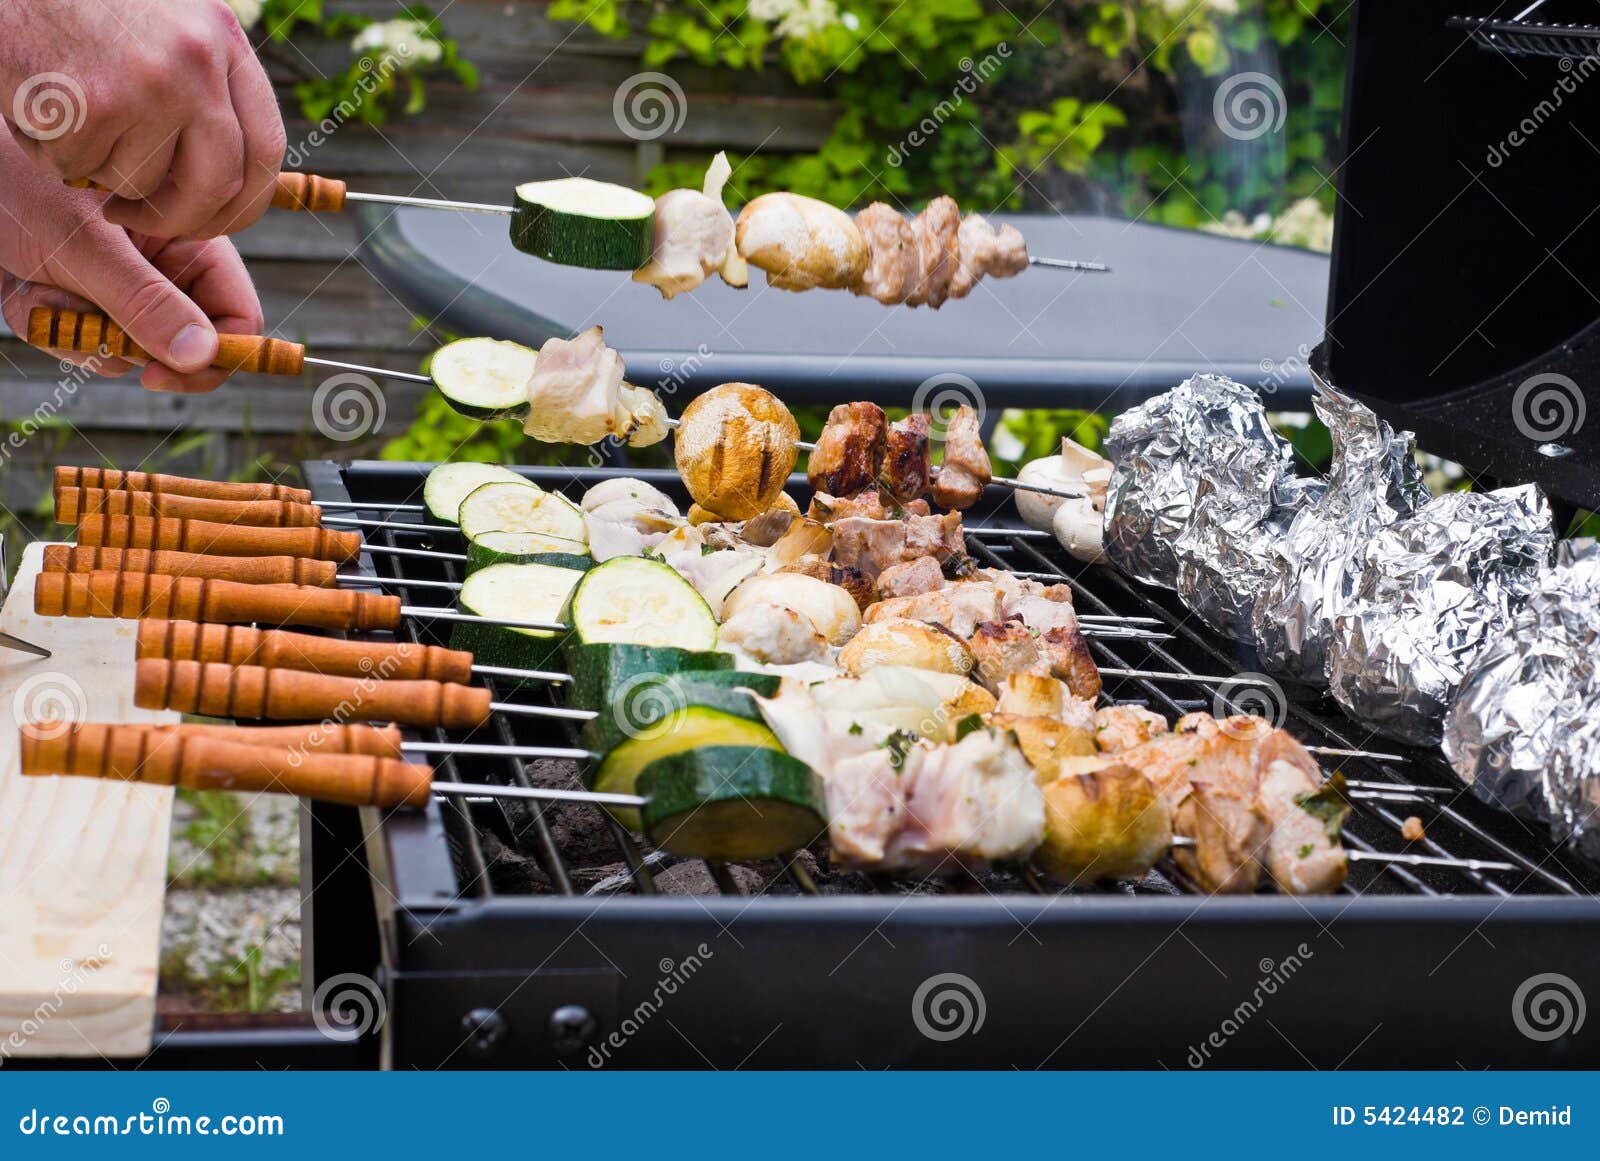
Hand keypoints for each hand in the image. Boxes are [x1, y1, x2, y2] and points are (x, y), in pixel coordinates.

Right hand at [0, 0, 284, 238]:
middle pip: (218, 185)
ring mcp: (149, 85)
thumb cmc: (80, 3)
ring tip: (72, 121)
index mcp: (223, 39)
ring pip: (142, 182)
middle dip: (180, 217)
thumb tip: (236, 180)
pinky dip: (52, 154)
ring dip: (101, 173)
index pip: (266, 149)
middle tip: (141, 216)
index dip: (244, 201)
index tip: (214, 218)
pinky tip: (39, 109)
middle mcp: (197, 63)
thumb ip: (207, 87)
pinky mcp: (92, 104)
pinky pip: (81, 168)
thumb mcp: (167, 26)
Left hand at [0, 129, 263, 392]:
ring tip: (37, 283)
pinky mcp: (87, 304)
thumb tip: (202, 356)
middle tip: (80, 320)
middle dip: (119, 341)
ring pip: (123, 352)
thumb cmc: (21, 184)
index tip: (159, 372)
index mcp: (190, 241)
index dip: (212, 354)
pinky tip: (23, 285)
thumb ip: (144, 302)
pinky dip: (46, 325)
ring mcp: (125, 290)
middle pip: (178, 345)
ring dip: (71, 330)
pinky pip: (82, 345)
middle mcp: (166, 270)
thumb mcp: (86, 246)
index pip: (237, 315)